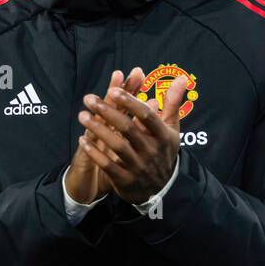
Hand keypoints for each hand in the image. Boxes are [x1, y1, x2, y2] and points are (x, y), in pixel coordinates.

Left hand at [76, 74, 186, 204]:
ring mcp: (138, 166)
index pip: (147, 116)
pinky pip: (108, 165)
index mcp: (162, 135)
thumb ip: (173, 102)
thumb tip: (182, 77)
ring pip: (116, 146)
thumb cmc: (163, 150)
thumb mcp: (171, 128)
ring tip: (82, 115)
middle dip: (107, 112)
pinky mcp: (125, 180)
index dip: (130, 102)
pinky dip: (94, 152)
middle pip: (128, 129)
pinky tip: (82, 139)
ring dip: (98, 130)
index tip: (113, 90)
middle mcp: (151, 150)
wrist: (161, 188)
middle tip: (89, 99)